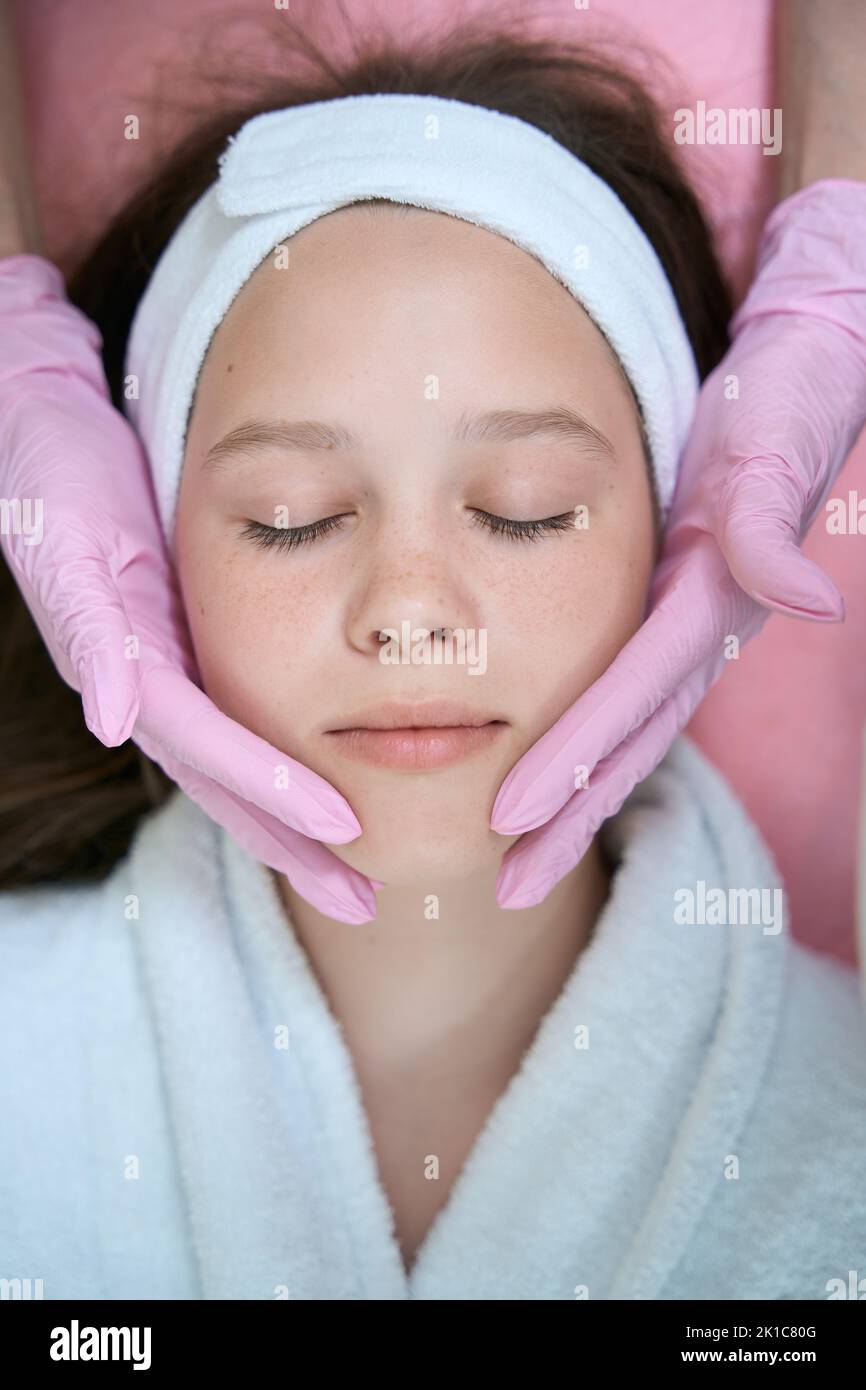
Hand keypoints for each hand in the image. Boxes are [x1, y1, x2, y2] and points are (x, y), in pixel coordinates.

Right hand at [0, 254, 379, 922]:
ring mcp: (161, 671)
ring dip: (292, 826)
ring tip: (357, 873)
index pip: (211, 746)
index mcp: (127, 664)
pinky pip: (236, 726)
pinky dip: (278, 771)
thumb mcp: (66, 539)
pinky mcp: (178, 648)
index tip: (343, 830)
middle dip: (292, 844)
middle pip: (228, 783)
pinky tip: (322, 794)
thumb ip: (90, 630)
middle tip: (363, 900)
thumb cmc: (53, 471)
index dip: (272, 791)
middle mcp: (146, 683)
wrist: (41, 421)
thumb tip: (113, 719)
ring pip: (235, 769)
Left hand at [490, 179, 865, 907]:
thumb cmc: (789, 373)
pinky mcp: (670, 596)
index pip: (635, 690)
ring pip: (623, 725)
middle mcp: (701, 616)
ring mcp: (686, 613)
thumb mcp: (784, 425)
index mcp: (714, 587)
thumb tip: (805, 600)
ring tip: (511, 860)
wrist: (810, 337)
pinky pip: (619, 686)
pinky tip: (541, 774)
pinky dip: (580, 741)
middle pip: (628, 735)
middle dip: (569, 813)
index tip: (511, 820)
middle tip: (504, 882)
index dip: (576, 756)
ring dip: (571, 798)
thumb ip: (776, 509)